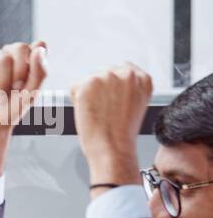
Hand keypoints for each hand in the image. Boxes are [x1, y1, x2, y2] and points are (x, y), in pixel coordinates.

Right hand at [0, 41, 47, 184]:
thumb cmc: (10, 109)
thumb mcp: (33, 92)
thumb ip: (41, 69)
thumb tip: (39, 45)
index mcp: (28, 58)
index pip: (38, 46)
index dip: (33, 65)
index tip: (28, 82)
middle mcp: (11, 54)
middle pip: (19, 48)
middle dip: (18, 73)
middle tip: (12, 89)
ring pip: (3, 57)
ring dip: (2, 81)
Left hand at [70, 63, 150, 190]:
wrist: (113, 148)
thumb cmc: (122, 133)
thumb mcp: (135, 103)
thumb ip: (128, 87)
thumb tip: (110, 80)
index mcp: (142, 78)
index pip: (123, 69)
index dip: (113, 85)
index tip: (110, 96)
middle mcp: (127, 73)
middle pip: (103, 72)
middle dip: (99, 89)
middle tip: (102, 110)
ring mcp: (107, 76)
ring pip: (89, 80)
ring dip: (87, 94)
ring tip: (97, 113)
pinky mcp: (88, 84)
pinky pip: (75, 87)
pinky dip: (76, 100)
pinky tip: (88, 112)